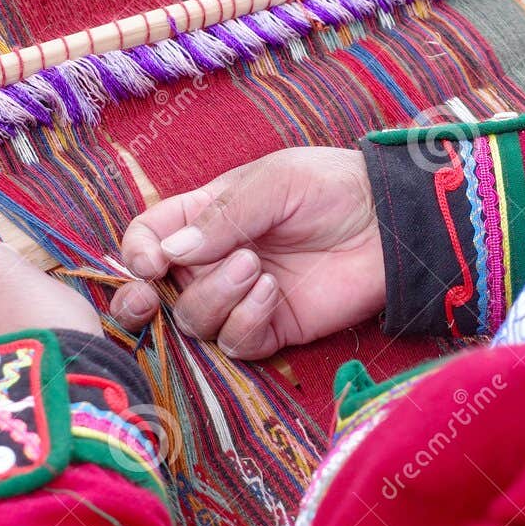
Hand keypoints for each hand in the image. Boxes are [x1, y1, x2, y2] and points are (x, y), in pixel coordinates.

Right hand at [112, 147, 383, 359]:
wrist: (389, 221)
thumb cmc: (330, 186)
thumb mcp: (272, 182)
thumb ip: (220, 217)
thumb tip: (167, 254)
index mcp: (201, 219)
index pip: (147, 239)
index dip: (135, 254)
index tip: (151, 261)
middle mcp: (212, 262)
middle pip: (153, 294)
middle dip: (140, 300)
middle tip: (150, 296)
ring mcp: (240, 298)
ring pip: (194, 321)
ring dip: (215, 298)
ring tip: (255, 266)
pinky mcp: (272, 328)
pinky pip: (236, 342)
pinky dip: (245, 321)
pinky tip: (272, 292)